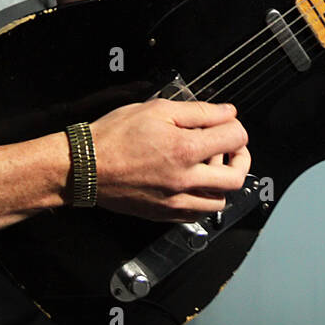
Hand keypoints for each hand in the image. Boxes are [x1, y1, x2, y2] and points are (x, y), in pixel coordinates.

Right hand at [88, 99, 249, 221]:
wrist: (83, 167)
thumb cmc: (114, 136)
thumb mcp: (157, 109)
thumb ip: (198, 111)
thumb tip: (227, 113)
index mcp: (185, 149)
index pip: (235, 139)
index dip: (236, 127)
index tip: (227, 123)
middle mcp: (185, 180)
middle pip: (236, 178)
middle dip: (241, 159)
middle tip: (230, 148)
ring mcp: (175, 201)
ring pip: (219, 202)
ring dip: (222, 183)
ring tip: (209, 167)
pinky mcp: (163, 214)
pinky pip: (196, 215)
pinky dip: (202, 200)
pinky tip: (192, 184)